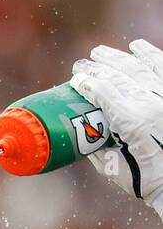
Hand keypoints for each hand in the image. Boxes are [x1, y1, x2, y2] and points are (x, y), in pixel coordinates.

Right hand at [71, 40, 162, 218]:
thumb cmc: (147, 181)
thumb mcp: (112, 169)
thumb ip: (96, 148)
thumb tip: (82, 134)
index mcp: (134, 121)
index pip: (104, 92)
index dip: (87, 83)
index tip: (74, 80)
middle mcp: (153, 102)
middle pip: (120, 75)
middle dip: (98, 67)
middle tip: (82, 63)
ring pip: (142, 66)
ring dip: (119, 57)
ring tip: (102, 52)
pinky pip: (162, 68)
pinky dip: (150, 54)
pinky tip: (138, 47)